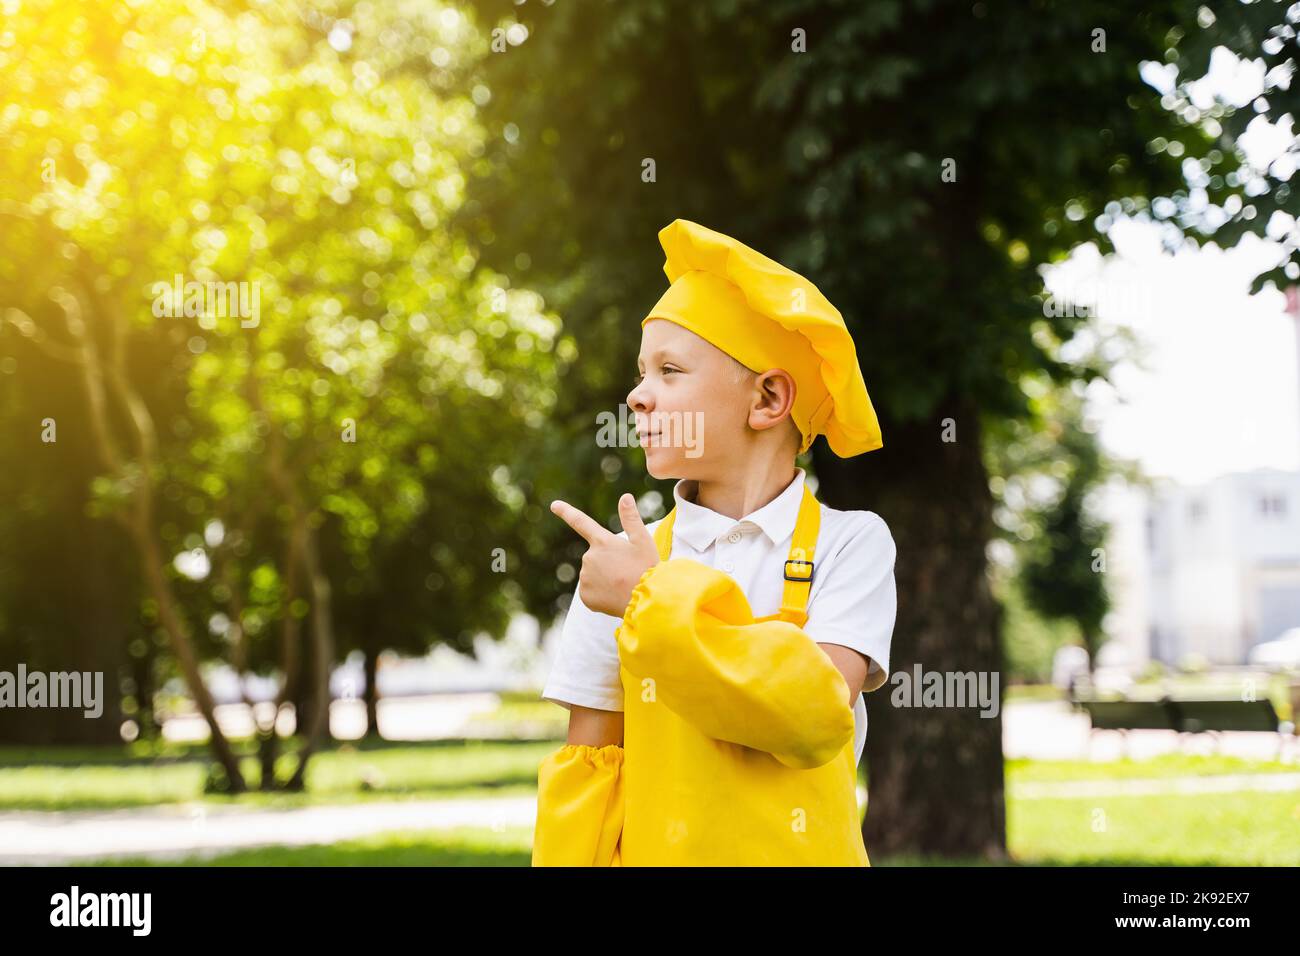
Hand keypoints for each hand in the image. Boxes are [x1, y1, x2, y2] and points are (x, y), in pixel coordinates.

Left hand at [550, 493, 659, 616]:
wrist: (646, 601)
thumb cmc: (647, 568)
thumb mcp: (643, 541)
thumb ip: (631, 519)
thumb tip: (625, 496)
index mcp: (602, 542)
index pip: (581, 522)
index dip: (566, 512)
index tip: (554, 505)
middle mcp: (589, 557)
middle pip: (595, 556)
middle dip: (607, 562)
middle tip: (626, 570)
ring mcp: (586, 577)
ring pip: (593, 574)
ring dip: (605, 578)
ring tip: (622, 584)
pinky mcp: (585, 596)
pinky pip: (591, 591)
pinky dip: (601, 593)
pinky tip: (614, 595)